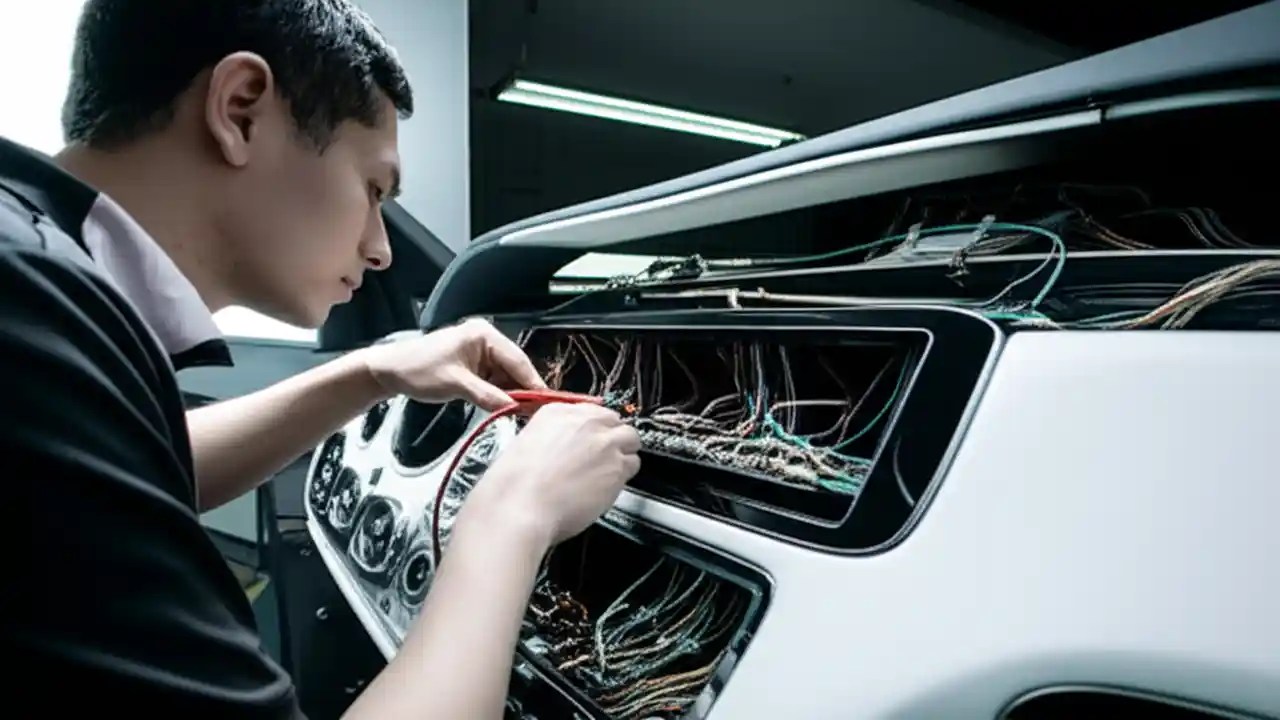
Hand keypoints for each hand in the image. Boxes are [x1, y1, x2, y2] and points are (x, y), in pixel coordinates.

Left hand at [360, 318, 546, 410]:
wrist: (391, 371)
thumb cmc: (420, 371)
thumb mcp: (456, 385)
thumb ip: (488, 396)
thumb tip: (516, 408)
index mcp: (484, 335)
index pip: (518, 360)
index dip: (534, 383)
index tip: (548, 404)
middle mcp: (488, 340)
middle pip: (516, 368)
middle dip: (525, 390)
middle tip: (538, 414)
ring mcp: (482, 353)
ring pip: (508, 377)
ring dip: (514, 395)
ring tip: (526, 415)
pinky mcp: (476, 366)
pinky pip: (496, 381)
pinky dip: (501, 394)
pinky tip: (509, 408)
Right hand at [461, 403, 641, 545]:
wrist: (520, 505)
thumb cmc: (514, 485)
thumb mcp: (525, 445)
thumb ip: (553, 439)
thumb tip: (567, 448)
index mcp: (557, 412)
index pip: (590, 411)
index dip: (593, 430)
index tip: (590, 442)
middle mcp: (585, 421)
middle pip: (615, 421)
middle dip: (612, 438)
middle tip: (602, 458)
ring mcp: (605, 442)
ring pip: (631, 440)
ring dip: (623, 454)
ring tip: (607, 474)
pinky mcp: (618, 466)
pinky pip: (634, 465)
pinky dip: (624, 476)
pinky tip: (607, 488)